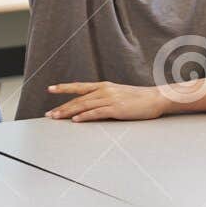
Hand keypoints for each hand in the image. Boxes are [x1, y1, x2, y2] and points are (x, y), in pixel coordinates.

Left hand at [46, 82, 167, 121]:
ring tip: (56, 117)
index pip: (79, 86)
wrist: (156, 98)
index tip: (51, 88)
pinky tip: (75, 120)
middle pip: (78, 99)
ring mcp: (110, 99)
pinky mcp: (116, 109)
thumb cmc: (139, 98)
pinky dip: (85, 116)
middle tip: (49, 114)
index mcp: (104, 86)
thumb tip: (93, 105)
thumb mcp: (119, 94)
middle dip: (62, 107)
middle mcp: (104, 90)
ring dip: (68, 112)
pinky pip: (96, 113)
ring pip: (84, 105)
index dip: (64, 87)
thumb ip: (105, 97)